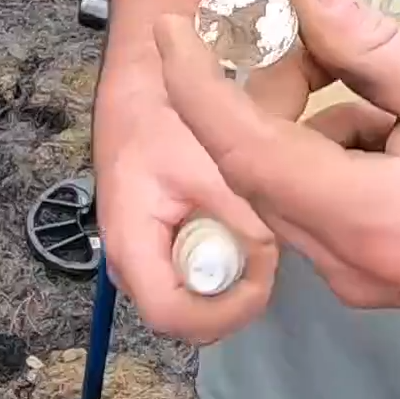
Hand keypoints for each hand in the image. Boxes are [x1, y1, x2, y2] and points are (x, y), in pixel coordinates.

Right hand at [92, 77, 281, 344]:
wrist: (143, 82)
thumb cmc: (166, 119)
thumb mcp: (214, 167)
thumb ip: (244, 220)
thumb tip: (270, 260)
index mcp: (132, 246)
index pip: (173, 317)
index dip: (223, 313)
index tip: (262, 282)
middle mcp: (129, 263)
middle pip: (184, 315)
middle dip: (231, 297)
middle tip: (266, 259)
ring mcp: (140, 255)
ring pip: (190, 297)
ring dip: (227, 278)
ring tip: (257, 240)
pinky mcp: (154, 242)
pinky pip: (191, 271)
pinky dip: (220, 257)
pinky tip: (239, 225)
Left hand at [154, 0, 399, 310]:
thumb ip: (368, 42)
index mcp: (370, 218)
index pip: (248, 152)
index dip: (198, 89)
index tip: (173, 28)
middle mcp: (345, 262)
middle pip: (258, 166)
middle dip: (268, 91)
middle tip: (309, 33)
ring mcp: (350, 278)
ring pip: (282, 182)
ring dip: (305, 121)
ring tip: (382, 88)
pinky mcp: (358, 273)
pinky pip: (310, 201)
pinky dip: (326, 151)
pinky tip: (390, 130)